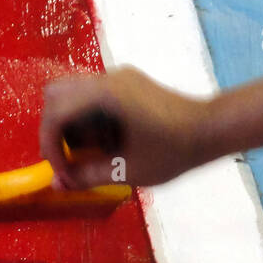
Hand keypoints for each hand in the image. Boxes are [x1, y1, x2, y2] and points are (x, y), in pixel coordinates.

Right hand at [40, 65, 214, 189]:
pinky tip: (111, 142)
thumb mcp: (130, 170)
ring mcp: (117, 77)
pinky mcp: (126, 84)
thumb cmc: (175, 150)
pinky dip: (88, 119)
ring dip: (72, 126)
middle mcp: (107, 78)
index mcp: (105, 94)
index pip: (55, 114)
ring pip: (71, 95)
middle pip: (55, 96)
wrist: (211, 129)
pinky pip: (91, 97)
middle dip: (56, 131)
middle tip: (72, 160)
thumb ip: (89, 176)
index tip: (63, 174)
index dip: (51, 147)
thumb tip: (56, 185)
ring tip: (96, 153)